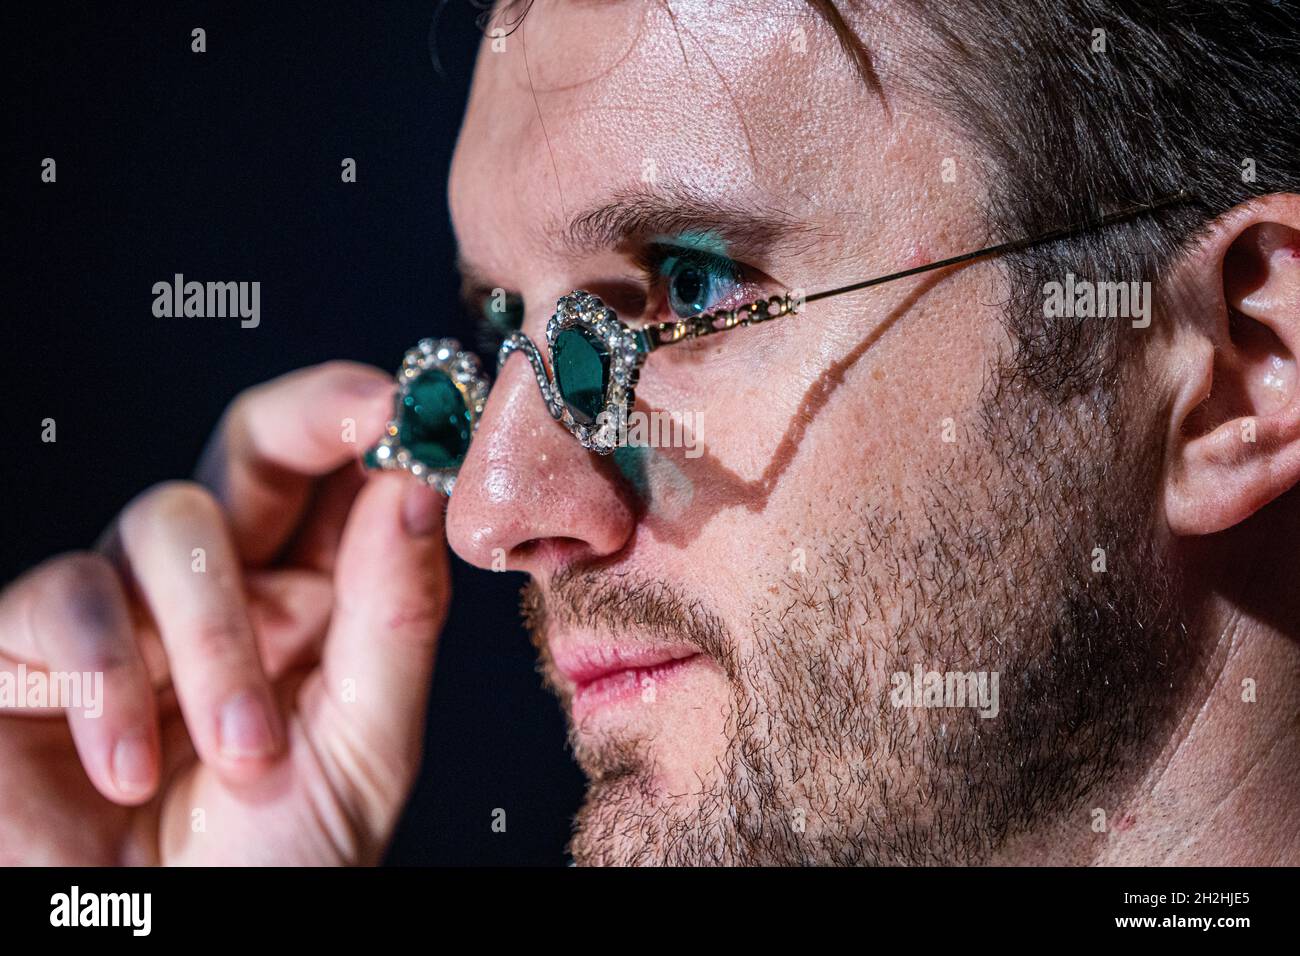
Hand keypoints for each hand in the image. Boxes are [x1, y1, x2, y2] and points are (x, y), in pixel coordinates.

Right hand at [0, 362, 449, 864]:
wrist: (167, 950)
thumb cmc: (275, 866)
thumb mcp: (363, 748)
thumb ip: (393, 619)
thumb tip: (416, 489)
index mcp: (315, 604)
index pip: (340, 480)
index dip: (374, 422)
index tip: (416, 400)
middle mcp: (224, 591)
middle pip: (251, 446)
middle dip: (307, 418)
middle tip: (366, 416)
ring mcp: (126, 613)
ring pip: (168, 520)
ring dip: (214, 636)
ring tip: (240, 749)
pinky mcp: (30, 652)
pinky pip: (64, 595)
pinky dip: (108, 678)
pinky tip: (132, 765)